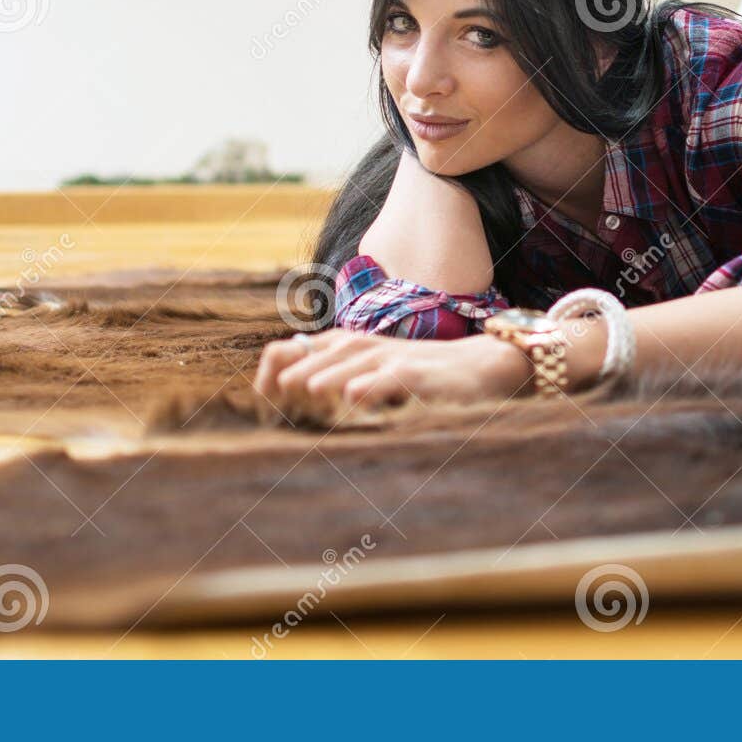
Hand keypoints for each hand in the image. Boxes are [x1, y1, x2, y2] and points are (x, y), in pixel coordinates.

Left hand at [253, 328, 530, 425]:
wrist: (480, 367)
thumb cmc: (423, 373)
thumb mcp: (376, 373)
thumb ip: (341, 375)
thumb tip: (294, 387)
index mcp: (356, 346)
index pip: (311, 346)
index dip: (284, 364)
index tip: (262, 391)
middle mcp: (372, 347)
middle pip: (330, 351)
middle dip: (300, 368)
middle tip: (271, 391)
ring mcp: (397, 358)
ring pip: (359, 361)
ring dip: (331, 372)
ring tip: (305, 387)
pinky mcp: (421, 375)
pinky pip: (395, 378)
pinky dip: (374, 385)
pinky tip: (356, 395)